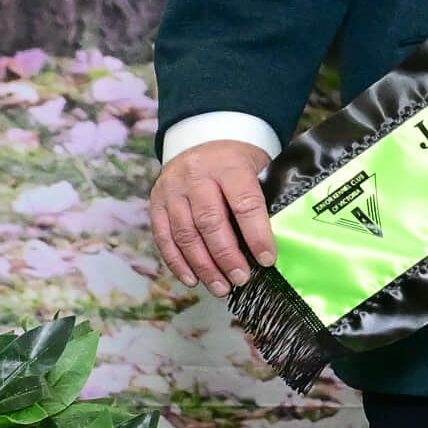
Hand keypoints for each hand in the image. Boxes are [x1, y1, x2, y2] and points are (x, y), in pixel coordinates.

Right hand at [152, 141, 276, 296]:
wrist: (201, 140)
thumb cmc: (237, 163)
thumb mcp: (256, 168)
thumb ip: (263, 200)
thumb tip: (272, 245)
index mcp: (228, 166)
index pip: (244, 203)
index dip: (257, 234)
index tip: (267, 260)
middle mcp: (195, 177)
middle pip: (210, 222)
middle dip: (227, 256)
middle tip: (241, 279)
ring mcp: (171, 190)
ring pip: (185, 233)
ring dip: (203, 266)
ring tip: (221, 287)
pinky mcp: (156, 203)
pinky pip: (163, 237)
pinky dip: (177, 262)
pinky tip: (192, 279)